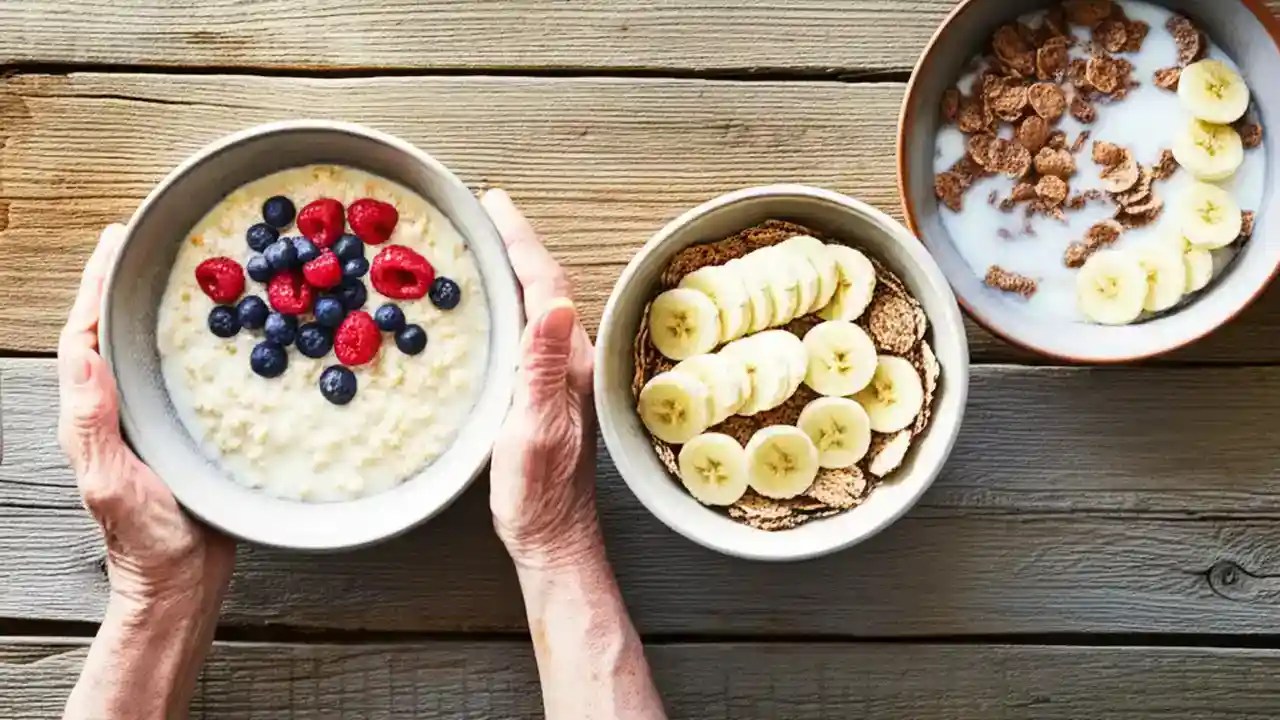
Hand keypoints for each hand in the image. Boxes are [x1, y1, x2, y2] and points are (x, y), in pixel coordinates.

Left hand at [57, 224, 234, 615]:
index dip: (96, 286)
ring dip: (155, 304)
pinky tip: (222, 328)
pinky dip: (195, 340)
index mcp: (92, 413)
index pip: (84, 335)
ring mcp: (150, 419)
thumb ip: (91, 418)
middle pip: (113, 330)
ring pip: (147, 347)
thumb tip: (80, 349)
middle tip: (142, 237)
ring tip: (178, 267)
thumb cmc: (145, 540)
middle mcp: (118, 409)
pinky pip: (186, 372)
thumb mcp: (109, 478)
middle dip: (122, 281)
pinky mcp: (186, 430)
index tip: (115, 242)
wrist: (183, 580)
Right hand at [483, 190, 600, 569]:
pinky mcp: (546, 393)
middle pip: (544, 286)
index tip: (494, 205)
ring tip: (487, 242)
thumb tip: (551, 305)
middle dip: (516, 243)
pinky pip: (529, 331)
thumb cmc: (539, 494)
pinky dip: (510, 303)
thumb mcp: (533, 430)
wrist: (552, 538)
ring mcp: (560, 378)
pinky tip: (494, 305)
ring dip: (515, 269)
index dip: (519, 241)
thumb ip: (541, 369)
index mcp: (568, 364)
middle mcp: (570, 363)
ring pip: (537, 306)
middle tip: (485, 211)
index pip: (545, 285)